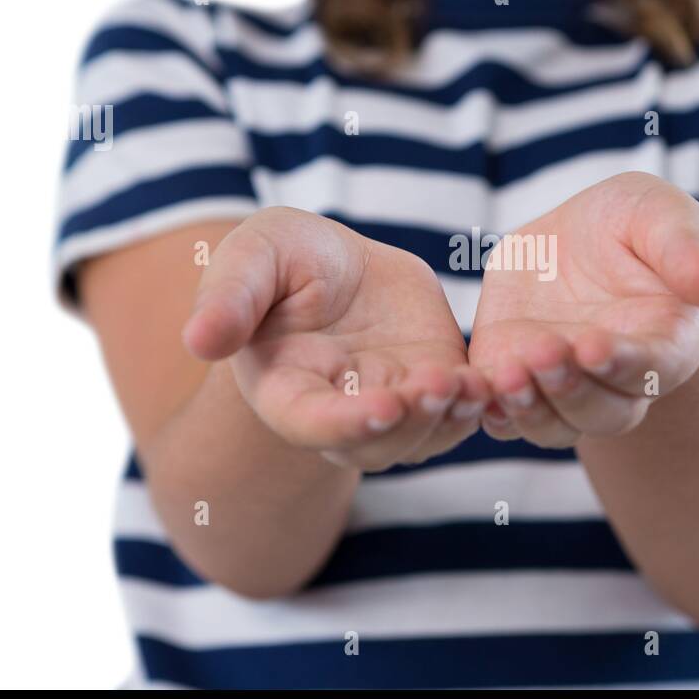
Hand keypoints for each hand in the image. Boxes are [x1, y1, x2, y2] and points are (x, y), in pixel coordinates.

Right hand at [182, 208, 488, 470]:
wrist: (334, 264)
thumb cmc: (281, 262)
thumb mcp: (252, 258)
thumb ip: (228, 297)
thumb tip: (197, 340)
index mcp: (287, 391)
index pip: (312, 423)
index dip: (346, 422)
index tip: (381, 407)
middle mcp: (341, 413)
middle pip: (378, 441)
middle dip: (410, 420)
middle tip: (438, 387)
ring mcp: (393, 404)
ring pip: (426, 434)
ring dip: (452, 414)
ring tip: (473, 383)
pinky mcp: (436, 385)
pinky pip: (463, 410)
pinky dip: (483, 399)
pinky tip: (502, 377)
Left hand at [468, 172, 698, 446]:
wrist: (577, 238)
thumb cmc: (633, 226)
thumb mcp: (660, 214)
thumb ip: (686, 245)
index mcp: (665, 345)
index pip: (652, 368)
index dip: (625, 363)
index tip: (595, 346)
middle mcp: (616, 381)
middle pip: (602, 410)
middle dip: (572, 388)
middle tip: (545, 353)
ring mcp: (563, 387)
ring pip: (552, 422)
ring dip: (530, 406)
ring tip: (507, 375)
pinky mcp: (514, 379)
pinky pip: (503, 413)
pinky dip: (490, 410)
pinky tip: (472, 392)